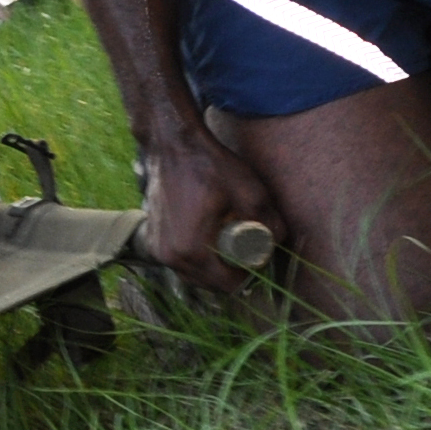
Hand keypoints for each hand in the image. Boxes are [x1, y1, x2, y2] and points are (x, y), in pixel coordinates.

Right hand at [140, 132, 286, 292]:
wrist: (173, 145)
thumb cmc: (210, 166)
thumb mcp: (251, 193)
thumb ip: (271, 222)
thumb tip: (279, 242)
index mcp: (192, 251)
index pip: (228, 285)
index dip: (249, 275)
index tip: (257, 255)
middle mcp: (169, 257)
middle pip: (209, 284)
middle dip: (230, 273)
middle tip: (245, 251)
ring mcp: (156, 249)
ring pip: (193, 274)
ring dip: (212, 267)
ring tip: (227, 244)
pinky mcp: (151, 239)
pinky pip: (179, 261)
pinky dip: (195, 257)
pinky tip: (208, 238)